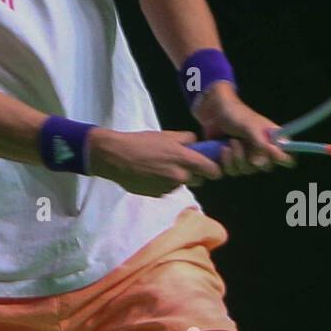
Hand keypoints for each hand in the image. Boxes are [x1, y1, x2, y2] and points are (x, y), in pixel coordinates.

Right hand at [87, 128, 224, 196]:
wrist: (116, 157)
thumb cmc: (141, 142)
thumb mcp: (166, 135)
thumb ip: (186, 139)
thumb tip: (196, 143)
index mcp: (185, 159)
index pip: (213, 171)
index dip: (214, 169)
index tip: (210, 166)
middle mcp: (180, 176)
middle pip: (199, 180)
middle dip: (194, 173)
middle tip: (182, 163)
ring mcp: (169, 188)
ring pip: (181, 184)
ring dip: (177, 178)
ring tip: (161, 166)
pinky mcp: (158, 195)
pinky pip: (167, 189)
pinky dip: (163, 183)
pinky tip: (151, 174)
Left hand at [192, 82, 295, 174]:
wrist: (213, 112)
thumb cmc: (236, 114)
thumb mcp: (249, 126)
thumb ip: (259, 143)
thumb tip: (259, 164)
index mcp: (273, 140)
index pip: (289, 157)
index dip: (283, 159)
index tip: (270, 152)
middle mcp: (263, 151)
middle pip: (266, 167)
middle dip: (252, 157)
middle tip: (240, 142)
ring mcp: (248, 157)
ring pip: (247, 170)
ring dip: (236, 158)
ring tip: (230, 141)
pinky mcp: (233, 162)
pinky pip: (233, 171)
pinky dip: (226, 162)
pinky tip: (222, 149)